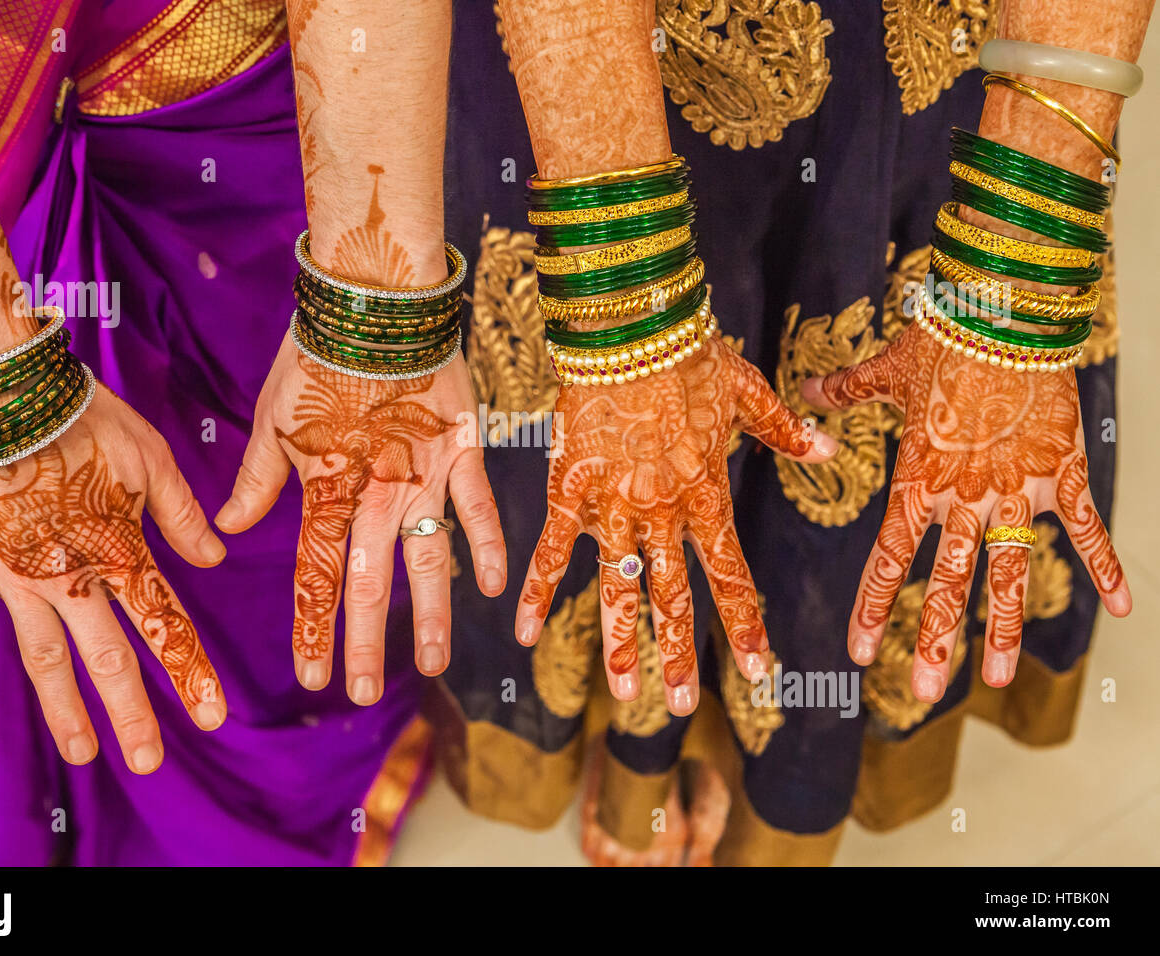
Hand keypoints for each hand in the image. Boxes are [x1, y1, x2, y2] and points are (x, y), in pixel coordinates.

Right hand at [0, 386, 228, 772]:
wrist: (2, 392)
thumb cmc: (83, 418)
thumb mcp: (151, 459)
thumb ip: (182, 516)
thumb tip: (217, 560)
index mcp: (118, 552)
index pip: (163, 627)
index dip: (189, 674)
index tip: (212, 715)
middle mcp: (69, 577)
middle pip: (105, 659)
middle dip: (130, 714)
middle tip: (148, 762)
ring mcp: (14, 576)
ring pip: (41, 657)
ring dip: (63, 707)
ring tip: (81, 751)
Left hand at [215, 336, 506, 703]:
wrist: (373, 302)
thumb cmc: (314, 356)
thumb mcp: (272, 419)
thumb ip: (256, 480)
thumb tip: (228, 532)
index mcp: (327, 486)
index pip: (318, 573)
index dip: (315, 627)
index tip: (311, 675)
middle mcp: (374, 492)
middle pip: (369, 580)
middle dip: (365, 641)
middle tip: (365, 692)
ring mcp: (423, 474)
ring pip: (426, 556)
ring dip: (429, 612)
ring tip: (432, 662)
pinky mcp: (461, 448)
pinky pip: (479, 504)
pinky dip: (488, 543)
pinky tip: (492, 586)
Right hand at [515, 336, 837, 716]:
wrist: (631, 325)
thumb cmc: (692, 352)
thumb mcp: (748, 392)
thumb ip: (786, 432)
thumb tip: (832, 452)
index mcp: (706, 493)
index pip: (730, 574)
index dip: (744, 627)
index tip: (758, 671)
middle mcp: (662, 511)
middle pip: (673, 595)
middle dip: (681, 653)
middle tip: (684, 704)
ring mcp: (613, 504)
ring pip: (617, 586)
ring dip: (621, 642)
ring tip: (624, 692)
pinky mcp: (570, 487)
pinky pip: (552, 548)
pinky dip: (538, 592)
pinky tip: (525, 632)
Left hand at [804, 323, 1129, 701]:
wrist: (1006, 315)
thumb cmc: (941, 341)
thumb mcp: (886, 372)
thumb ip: (845, 393)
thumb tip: (805, 391)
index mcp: (919, 480)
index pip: (888, 558)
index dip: (873, 607)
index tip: (859, 653)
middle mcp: (965, 498)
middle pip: (948, 583)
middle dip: (936, 641)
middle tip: (925, 691)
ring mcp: (1017, 492)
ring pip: (1010, 574)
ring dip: (1006, 629)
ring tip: (1000, 680)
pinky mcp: (1063, 475)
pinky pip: (1088, 531)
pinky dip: (1107, 569)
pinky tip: (1124, 609)